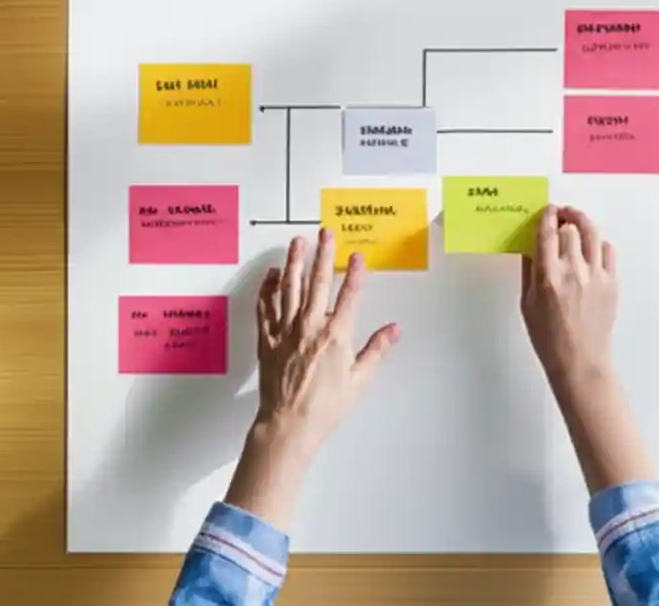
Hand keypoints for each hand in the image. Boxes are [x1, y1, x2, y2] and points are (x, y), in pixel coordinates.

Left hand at [225, 229, 398, 527]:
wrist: (289, 425)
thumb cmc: (325, 407)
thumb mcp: (360, 380)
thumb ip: (376, 350)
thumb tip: (394, 329)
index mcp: (336, 336)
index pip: (349, 295)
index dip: (355, 273)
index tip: (357, 255)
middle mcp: (310, 327)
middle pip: (318, 282)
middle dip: (324, 255)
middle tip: (326, 233)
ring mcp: (285, 331)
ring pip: (289, 288)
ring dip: (295, 262)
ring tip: (298, 242)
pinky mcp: (267, 340)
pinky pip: (265, 308)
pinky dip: (267, 289)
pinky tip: (271, 275)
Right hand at [520, 205, 652, 493]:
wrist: (580, 361)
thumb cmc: (549, 338)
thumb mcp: (527, 304)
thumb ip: (530, 272)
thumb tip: (531, 248)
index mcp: (548, 277)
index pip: (548, 233)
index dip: (547, 216)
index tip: (547, 210)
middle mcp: (573, 271)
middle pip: (571, 228)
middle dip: (565, 216)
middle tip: (561, 216)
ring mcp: (596, 276)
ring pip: (592, 233)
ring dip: (583, 222)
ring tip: (577, 220)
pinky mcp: (612, 283)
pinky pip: (608, 251)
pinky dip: (599, 243)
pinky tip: (592, 246)